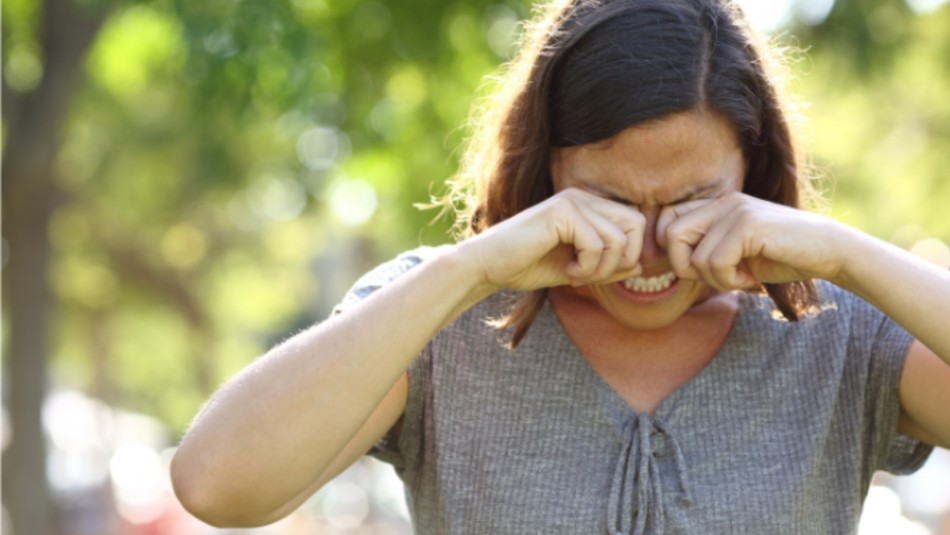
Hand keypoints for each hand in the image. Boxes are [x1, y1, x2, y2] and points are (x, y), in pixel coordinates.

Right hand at [461, 188, 645, 291]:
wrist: (488, 266)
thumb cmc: (527, 266)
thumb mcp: (577, 270)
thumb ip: (608, 266)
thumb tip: (641, 266)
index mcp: (587, 205)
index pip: (635, 224)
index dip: (627, 255)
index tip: (599, 274)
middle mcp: (582, 197)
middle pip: (636, 225)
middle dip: (622, 260)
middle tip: (592, 276)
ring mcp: (572, 201)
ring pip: (618, 238)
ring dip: (601, 268)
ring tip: (576, 275)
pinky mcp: (561, 212)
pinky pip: (596, 245)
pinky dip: (587, 267)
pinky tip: (566, 271)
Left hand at [656, 192, 845, 290]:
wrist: (829, 252)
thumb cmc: (781, 257)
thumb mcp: (734, 253)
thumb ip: (703, 250)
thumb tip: (664, 264)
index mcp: (716, 205)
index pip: (666, 221)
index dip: (671, 251)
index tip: (695, 271)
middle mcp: (723, 202)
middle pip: (670, 235)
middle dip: (685, 267)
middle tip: (716, 277)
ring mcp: (736, 210)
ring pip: (694, 255)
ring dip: (714, 279)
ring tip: (740, 277)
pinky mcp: (748, 225)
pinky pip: (716, 262)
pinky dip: (729, 280)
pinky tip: (750, 278)